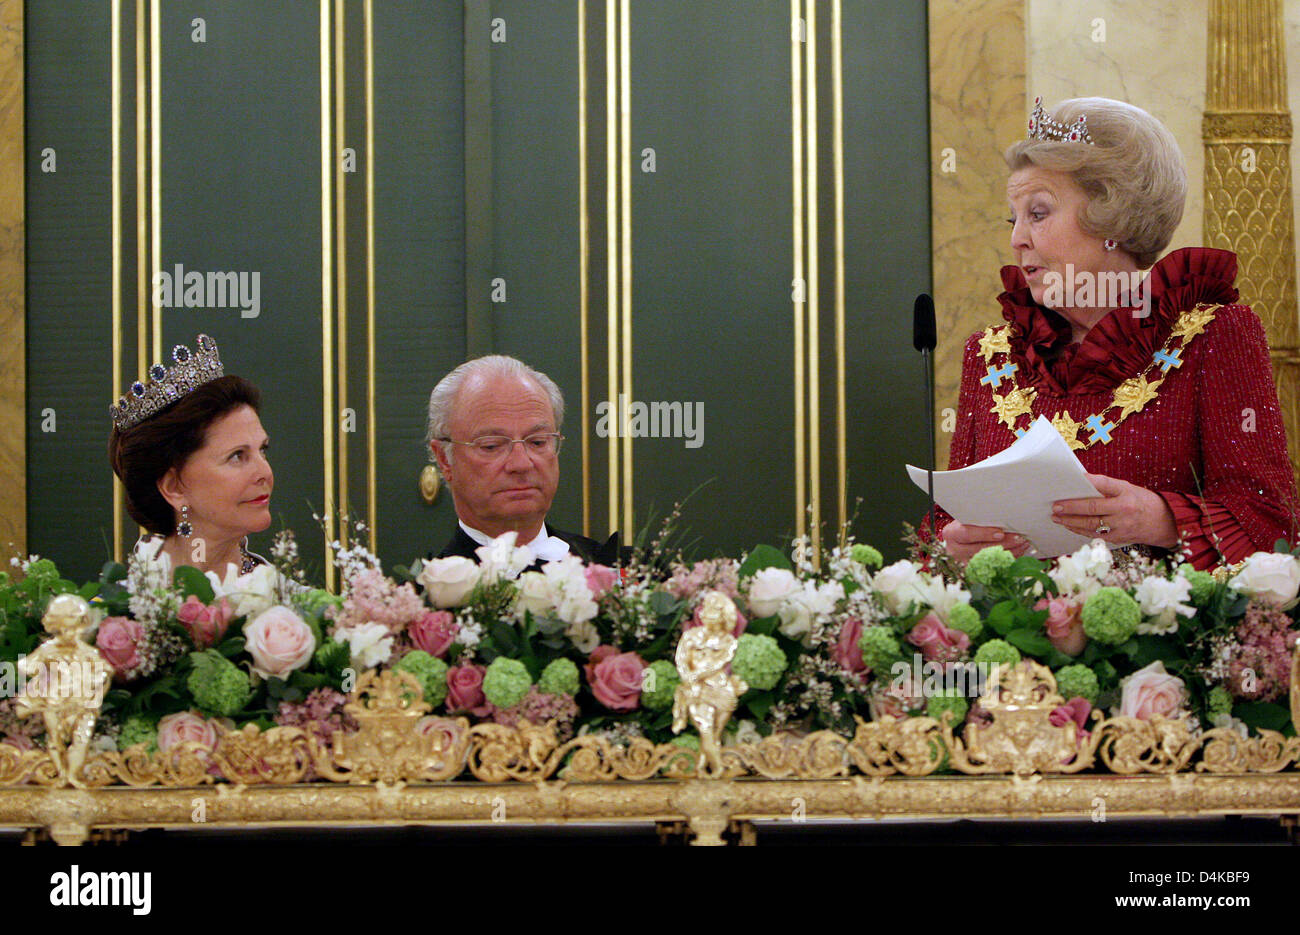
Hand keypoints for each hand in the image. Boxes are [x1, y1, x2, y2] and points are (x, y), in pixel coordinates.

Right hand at [941, 521, 1031, 562]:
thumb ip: (980, 520)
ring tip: (1023, 544)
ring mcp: (963, 565)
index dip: (984, 534)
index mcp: (951, 534)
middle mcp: (955, 551)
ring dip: (1010, 552)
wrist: (958, 544)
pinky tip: (1018, 552)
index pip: (967, 534)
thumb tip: (1004, 518)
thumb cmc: (965, 528)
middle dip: (1004, 543)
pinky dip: (1008, 560)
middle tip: (1019, 537)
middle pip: (981, 549)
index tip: (1000, 533)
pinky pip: (994, 568)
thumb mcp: (968, 520)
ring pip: (990, 560)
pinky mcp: (974, 574)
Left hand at [1052, 473, 1178, 547]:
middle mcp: (1124, 510)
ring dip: (1071, 521)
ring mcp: (1121, 526)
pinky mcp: (1118, 538)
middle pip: (1093, 508)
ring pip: (1091, 524)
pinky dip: (1079, 530)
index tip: (1074, 478)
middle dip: (1071, 507)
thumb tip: (1082, 481)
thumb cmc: (1141, 501)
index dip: (1089, 481)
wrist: (1163, 523)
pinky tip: (1069, 525)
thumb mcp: (1127, 488)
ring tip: (1057, 517)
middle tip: (1056, 506)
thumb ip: (1107, 486)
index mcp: (1127, 493)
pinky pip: (1094, 534)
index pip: (1105, 484)